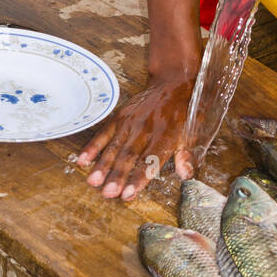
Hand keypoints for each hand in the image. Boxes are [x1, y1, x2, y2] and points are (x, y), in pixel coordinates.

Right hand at [77, 75, 193, 200]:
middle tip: (108, 193)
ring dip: (103, 165)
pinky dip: (93, 147)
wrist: (172, 82)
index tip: (128, 194)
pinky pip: (104, 133)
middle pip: (129, 156)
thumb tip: (185, 175)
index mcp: (166, 136)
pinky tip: (83, 160)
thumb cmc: (183, 112)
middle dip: (117, 176)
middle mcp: (146, 129)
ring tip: (93, 181)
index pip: (150, 161)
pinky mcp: (120, 116)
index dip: (139, 179)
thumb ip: (187, 155)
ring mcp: (131, 122)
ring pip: (115, 147)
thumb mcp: (193, 132)